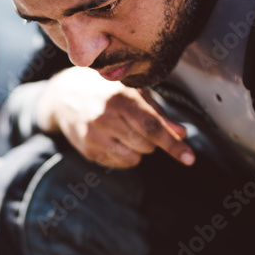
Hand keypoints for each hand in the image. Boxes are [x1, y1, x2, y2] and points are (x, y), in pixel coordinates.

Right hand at [36, 67, 195, 168]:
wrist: (64, 95)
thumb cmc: (106, 91)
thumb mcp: (133, 92)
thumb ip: (158, 113)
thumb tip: (181, 134)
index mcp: (121, 98)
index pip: (152, 127)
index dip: (173, 144)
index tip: (190, 158)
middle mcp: (105, 117)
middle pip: (146, 145)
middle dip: (152, 141)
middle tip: (140, 126)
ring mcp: (93, 135)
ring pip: (133, 158)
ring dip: (138, 150)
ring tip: (127, 133)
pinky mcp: (86, 149)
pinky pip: (118, 164)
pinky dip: (124, 156)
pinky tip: (114, 140)